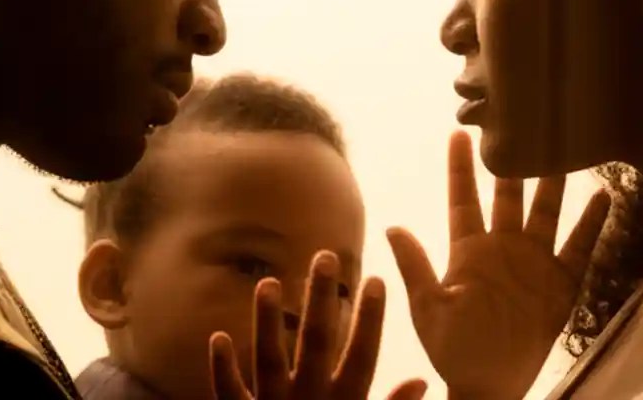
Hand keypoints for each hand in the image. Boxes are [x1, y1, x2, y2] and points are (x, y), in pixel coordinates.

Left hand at [210, 251, 427, 399]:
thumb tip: (423, 381)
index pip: (361, 356)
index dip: (370, 320)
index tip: (375, 280)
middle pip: (315, 343)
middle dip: (320, 299)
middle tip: (324, 256)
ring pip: (269, 359)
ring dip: (267, 321)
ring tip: (267, 282)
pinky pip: (229, 393)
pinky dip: (223, 368)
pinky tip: (219, 336)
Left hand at [386, 131, 610, 399]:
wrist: (487, 383)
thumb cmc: (451, 349)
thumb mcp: (427, 308)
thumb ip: (415, 267)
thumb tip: (392, 227)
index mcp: (468, 251)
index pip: (463, 199)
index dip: (461, 167)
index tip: (459, 133)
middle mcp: (502, 248)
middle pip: (509, 196)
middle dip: (514, 162)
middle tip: (521, 123)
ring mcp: (533, 263)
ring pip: (545, 212)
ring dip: (554, 183)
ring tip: (563, 148)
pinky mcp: (560, 284)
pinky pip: (579, 247)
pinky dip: (591, 222)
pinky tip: (604, 195)